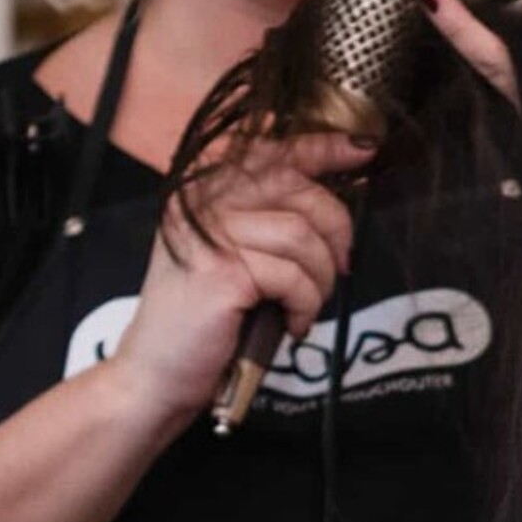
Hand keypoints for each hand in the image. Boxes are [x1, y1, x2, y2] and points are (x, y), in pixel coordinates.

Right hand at [110, 133, 367, 419]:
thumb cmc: (203, 319)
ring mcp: (210, 235)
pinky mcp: (223, 272)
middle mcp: (201, 202)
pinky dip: (306, 305)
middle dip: (335, 230)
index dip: (324, 147)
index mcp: (203, 190)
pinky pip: (295, 277)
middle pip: (298, 189)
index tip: (363, 151)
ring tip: (305, 304)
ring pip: (302, 236)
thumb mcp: (233, 254)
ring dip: (320, 277)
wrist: (157, 374)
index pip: (272, 152)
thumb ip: (268, 217)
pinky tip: (292, 323)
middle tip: (340, 267)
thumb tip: (335, 194)